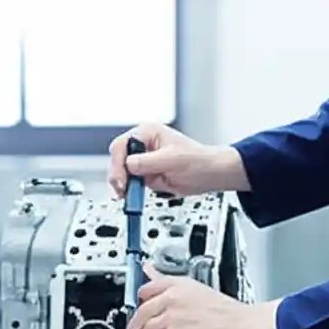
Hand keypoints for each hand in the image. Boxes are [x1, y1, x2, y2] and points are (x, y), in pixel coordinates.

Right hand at [106, 124, 250, 197]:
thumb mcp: (172, 159)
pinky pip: (131, 183)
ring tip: (128, 195)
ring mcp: (143, 161)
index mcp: (147, 133)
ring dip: (123, 184)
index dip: (119, 162)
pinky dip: (130, 191)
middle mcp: (143, 146)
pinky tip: (133, 196)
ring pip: (121, 172)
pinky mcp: (146, 175)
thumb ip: (149, 162)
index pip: (122, 145)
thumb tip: (129, 164)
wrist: (210, 175)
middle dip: (118, 175)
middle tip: (122, 189)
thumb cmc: (198, 160)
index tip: (122, 178)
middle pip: (118, 158)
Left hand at [124, 263, 285, 328]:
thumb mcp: (201, 293)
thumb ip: (178, 289)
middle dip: (133, 325)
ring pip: (144, 328)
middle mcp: (173, 297)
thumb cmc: (231, 315)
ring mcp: (171, 315)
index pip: (148, 287)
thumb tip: (158, 277)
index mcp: (180, 284)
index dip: (140, 300)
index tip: (136, 307)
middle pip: (140, 310)